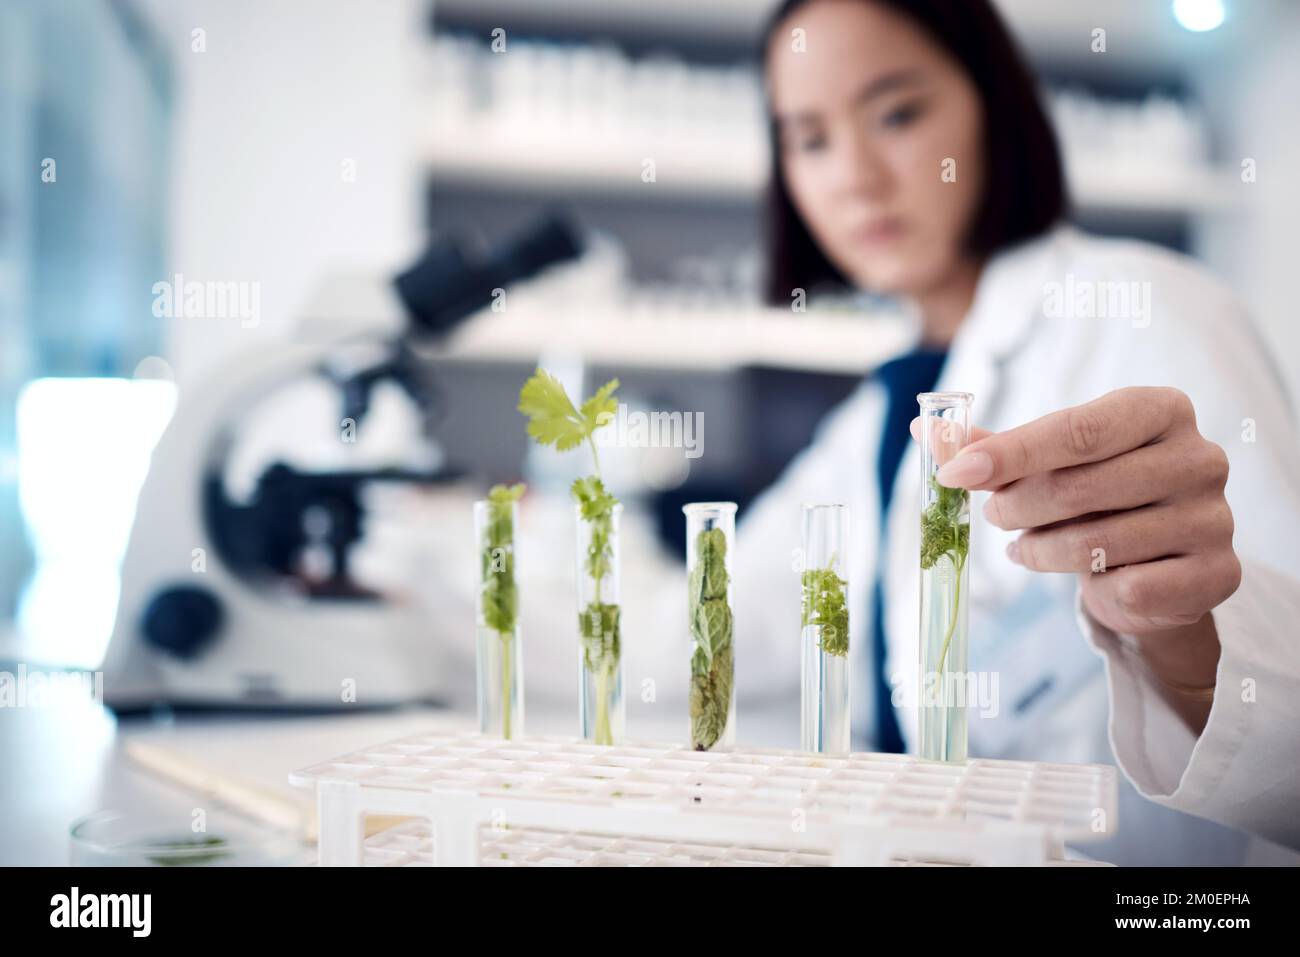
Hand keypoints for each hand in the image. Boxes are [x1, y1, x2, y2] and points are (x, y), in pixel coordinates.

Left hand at [912, 387, 1236, 727]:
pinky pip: (1128, 588)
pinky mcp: (1218, 574)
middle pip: (1080, 486)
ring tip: (1028, 547)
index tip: (953, 473)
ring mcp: (1215, 518)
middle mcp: (1200, 457)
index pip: (1076, 430)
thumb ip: (991, 446)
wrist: (1160, 562)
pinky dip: (1091, 588)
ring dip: (1042, 550)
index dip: (1009, 453)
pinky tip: (1089, 577)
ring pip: (1095, 543)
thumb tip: (922, 427)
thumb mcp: (1048, 460)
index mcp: (1161, 409)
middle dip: (1017, 506)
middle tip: (995, 516)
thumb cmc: (1097, 494)